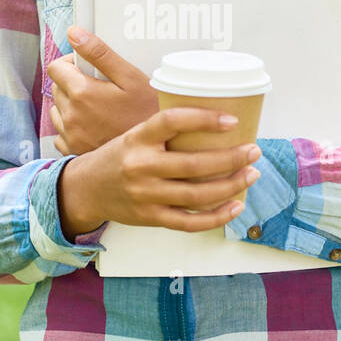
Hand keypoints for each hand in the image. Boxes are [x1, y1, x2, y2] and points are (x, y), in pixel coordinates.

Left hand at [47, 27, 160, 155]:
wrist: (157, 150)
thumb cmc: (148, 112)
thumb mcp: (130, 77)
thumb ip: (99, 53)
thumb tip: (74, 33)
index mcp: (81, 93)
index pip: (55, 68)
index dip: (70, 63)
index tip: (87, 68)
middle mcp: (70, 116)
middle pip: (57, 88)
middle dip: (73, 84)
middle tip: (100, 89)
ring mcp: (70, 136)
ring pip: (58, 111)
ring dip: (71, 106)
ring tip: (99, 109)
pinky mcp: (72, 151)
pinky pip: (62, 134)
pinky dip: (73, 128)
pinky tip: (95, 127)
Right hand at [60, 107, 262, 234]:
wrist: (85, 189)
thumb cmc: (118, 158)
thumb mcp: (134, 136)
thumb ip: (164, 132)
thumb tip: (214, 124)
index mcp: (137, 138)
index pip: (172, 121)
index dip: (203, 119)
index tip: (231, 120)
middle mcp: (140, 166)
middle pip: (193, 164)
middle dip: (231, 158)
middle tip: (254, 150)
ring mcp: (145, 195)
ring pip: (196, 194)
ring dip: (230, 185)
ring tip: (251, 174)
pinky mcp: (150, 218)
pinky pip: (189, 221)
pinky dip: (216, 216)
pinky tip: (235, 206)